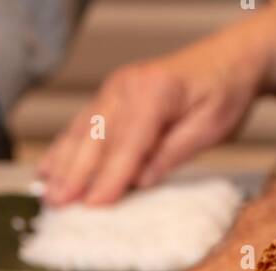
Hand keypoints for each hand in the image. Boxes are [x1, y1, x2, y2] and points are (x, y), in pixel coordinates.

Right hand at [38, 28, 268, 205]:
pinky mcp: (111, 97)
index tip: (93, 206)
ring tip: (46, 193)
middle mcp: (128, 87)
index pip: (127, 143)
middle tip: (57, 205)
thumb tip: (140, 181)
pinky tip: (48, 168)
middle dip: (75, 174)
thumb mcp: (210, 127)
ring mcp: (115, 89)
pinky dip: (64, 148)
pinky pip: (82, 124)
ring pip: (82, 131)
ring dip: (62, 164)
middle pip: (96, 137)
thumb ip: (172, 153)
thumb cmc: (223, 94)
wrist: (229, 60)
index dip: (109, 177)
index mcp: (155, 92)